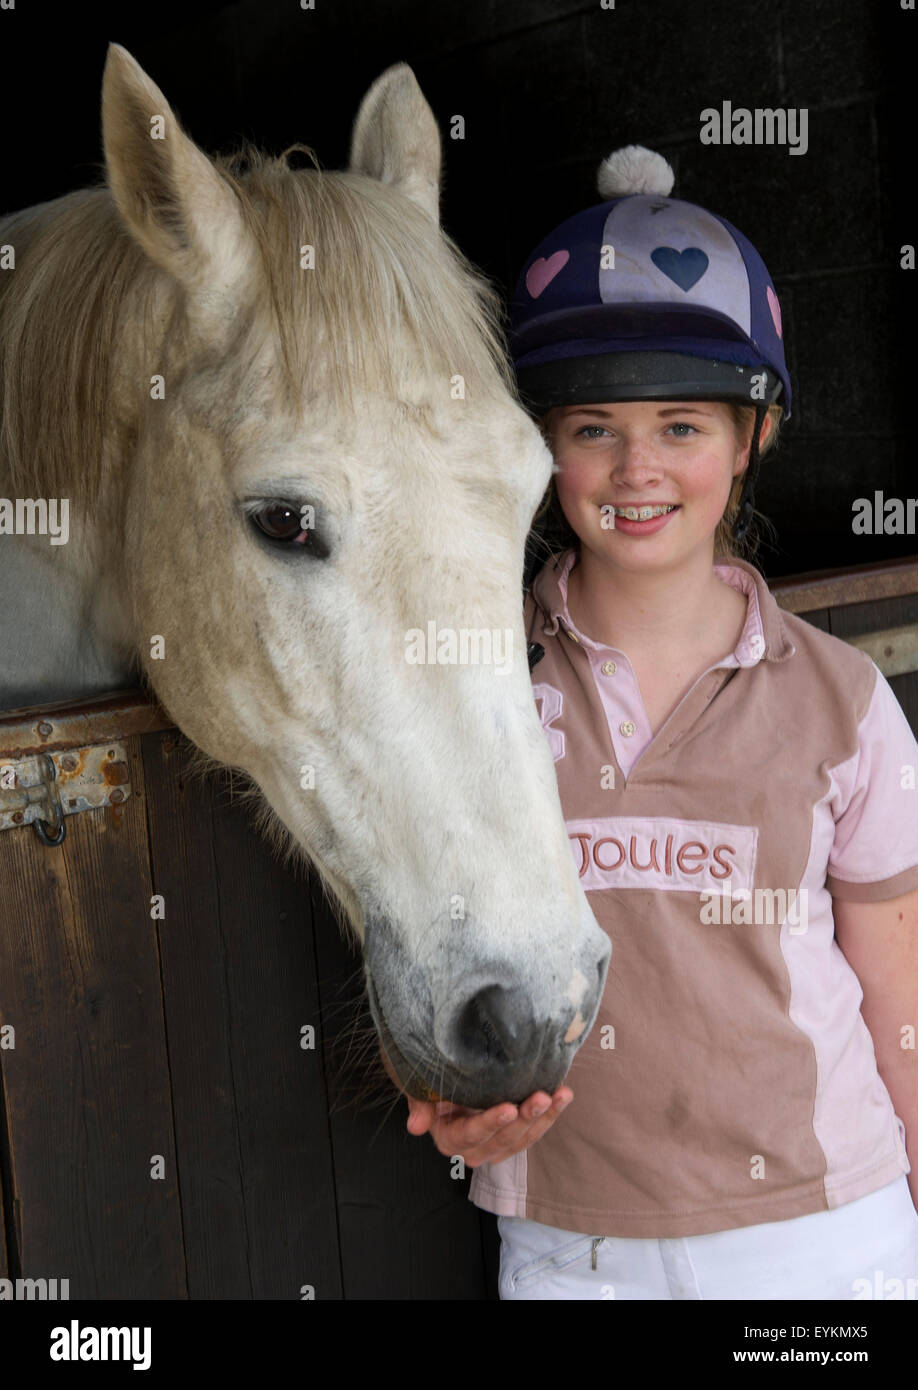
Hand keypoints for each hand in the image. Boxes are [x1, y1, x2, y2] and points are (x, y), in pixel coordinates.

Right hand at [380, 1041, 572, 1166]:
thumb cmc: (434, 1081)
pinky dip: (551, 1113)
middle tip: (540, 1097)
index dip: (490, 1123)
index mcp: (452, 1140)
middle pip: (503, 1139)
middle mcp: (476, 1149)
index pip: (472, 1134)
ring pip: (524, 1137)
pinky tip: (563, 1095)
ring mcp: (499, 1144)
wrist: (448, 1080)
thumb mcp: (421, 1089)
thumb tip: (415, 1127)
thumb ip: (419, 1104)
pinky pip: (536, 1129)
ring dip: (544, 1117)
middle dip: (524, 1118)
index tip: (508, 1108)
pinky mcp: (516, 1135)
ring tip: (560, 1095)